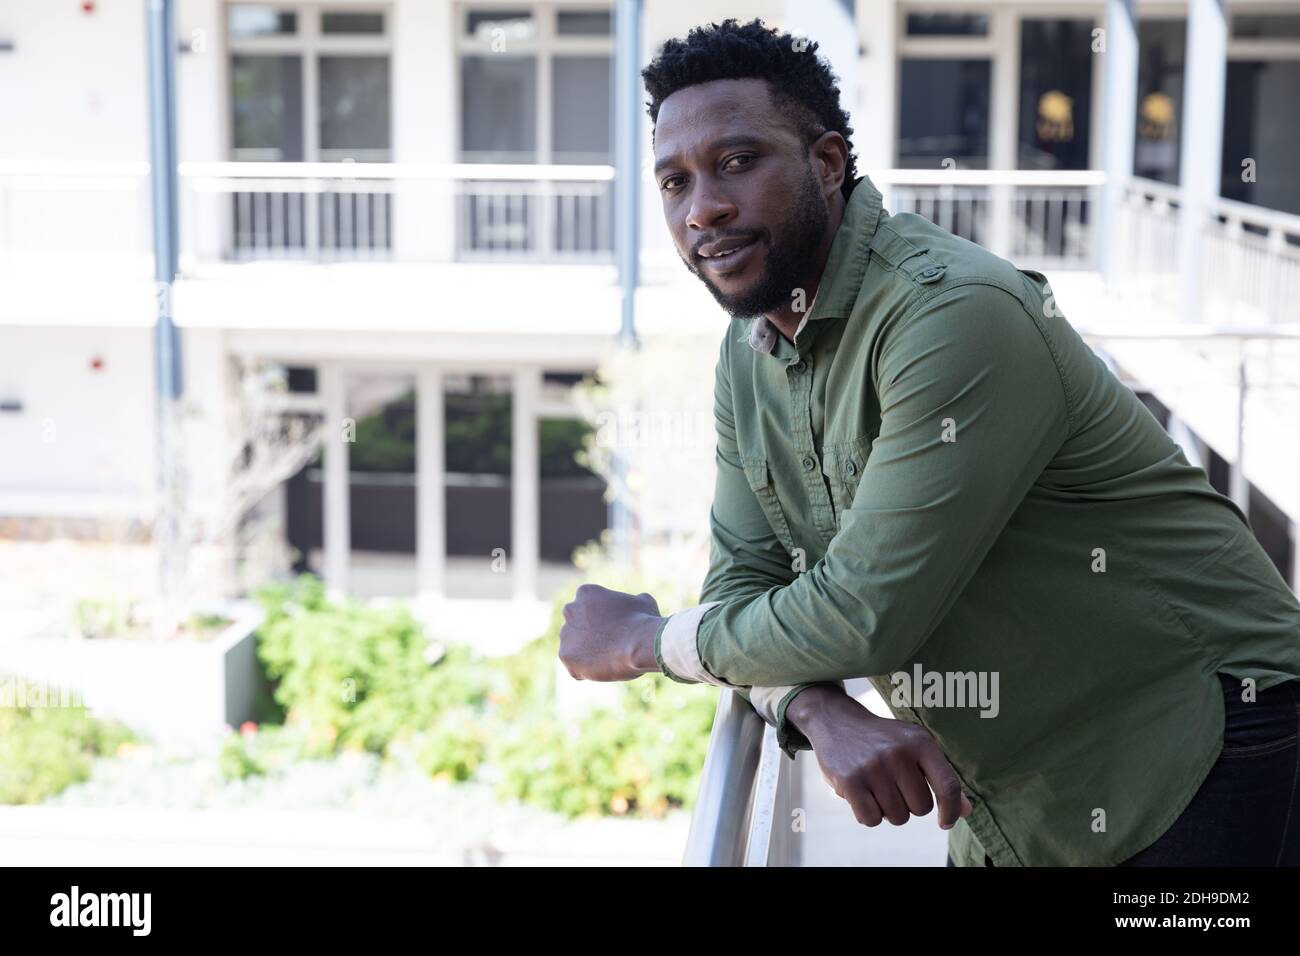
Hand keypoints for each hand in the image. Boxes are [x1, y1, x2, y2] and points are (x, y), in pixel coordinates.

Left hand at [558, 584, 663, 681]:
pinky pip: (575, 667)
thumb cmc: (643, 621)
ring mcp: (566, 634)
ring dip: (586, 654)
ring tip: (609, 659)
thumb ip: (634, 601)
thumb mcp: (643, 602)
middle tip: (607, 646)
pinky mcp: (566, 656)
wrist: (639, 643)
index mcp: (586, 593)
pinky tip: (604, 669)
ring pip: (574, 648)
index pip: (587, 607)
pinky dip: (587, 672)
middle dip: (588, 636)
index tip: (613, 629)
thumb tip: (639, 601)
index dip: (600, 620)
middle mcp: (570, 610)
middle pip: (576, 626)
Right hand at [788, 686, 973, 828]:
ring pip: (896, 817)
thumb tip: (967, 811)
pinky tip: (862, 794)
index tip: (945, 822)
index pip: (948, 786)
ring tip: (876, 786)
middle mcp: (898, 753)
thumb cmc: (884, 740)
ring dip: (888, 810)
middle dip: (909, 804)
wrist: (836, 721)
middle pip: (920, 808)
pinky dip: (868, 814)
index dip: (951, 810)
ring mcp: (873, 767)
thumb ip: (941, 778)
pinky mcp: (850, 780)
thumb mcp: (915, 748)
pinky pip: (871, 819)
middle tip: (893, 784)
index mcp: (920, 742)